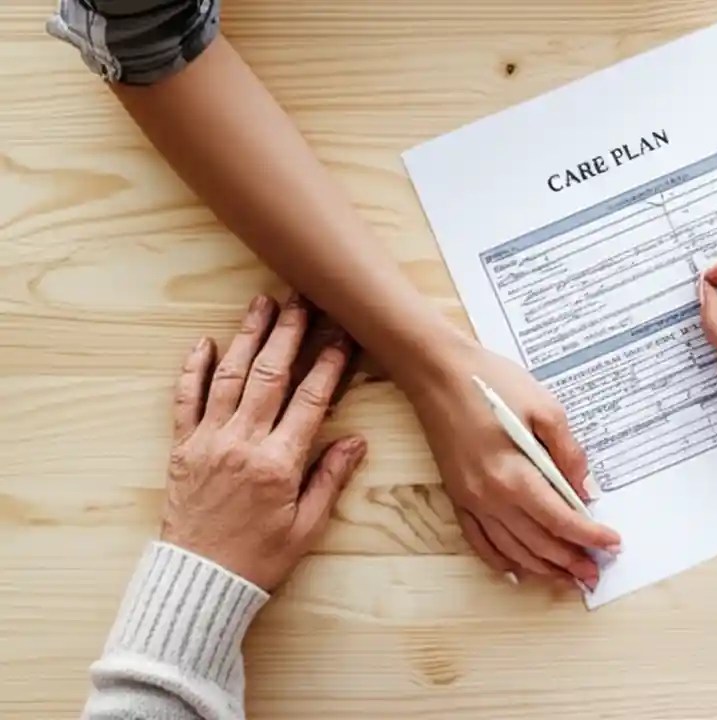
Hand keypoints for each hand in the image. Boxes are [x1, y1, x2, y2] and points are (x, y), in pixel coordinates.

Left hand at [162, 294, 365, 590]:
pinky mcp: (182, 447)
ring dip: (247, 336)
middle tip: (300, 300)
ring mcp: (208, 441)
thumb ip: (330, 478)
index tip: (341, 337)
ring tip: (261, 304)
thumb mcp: (307, 525)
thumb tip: (355, 440)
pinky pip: (186, 398)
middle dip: (287, 332)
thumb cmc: (259, 558)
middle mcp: (242, 443)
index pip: (310, 400)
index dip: (329, 364)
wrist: (199, 581)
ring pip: (229, 376)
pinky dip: (194, 368)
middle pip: (269, 374)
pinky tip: (204, 342)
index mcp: (278, 463)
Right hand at [410, 347, 620, 588]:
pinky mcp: (457, 497)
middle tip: (595, 574)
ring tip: (567, 578)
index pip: (561, 520)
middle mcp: (491, 496)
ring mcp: (471, 500)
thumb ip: (569, 452)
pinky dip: (501, 561)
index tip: (612, 543)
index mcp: (516, 474)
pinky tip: (518, 571)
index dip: (590, 537)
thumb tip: (586, 490)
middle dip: (571, 562)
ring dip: (542, 568)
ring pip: (511, 550)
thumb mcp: (545, 407)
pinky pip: (480, 542)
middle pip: (538, 543)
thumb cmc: (492, 383)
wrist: (437, 374)